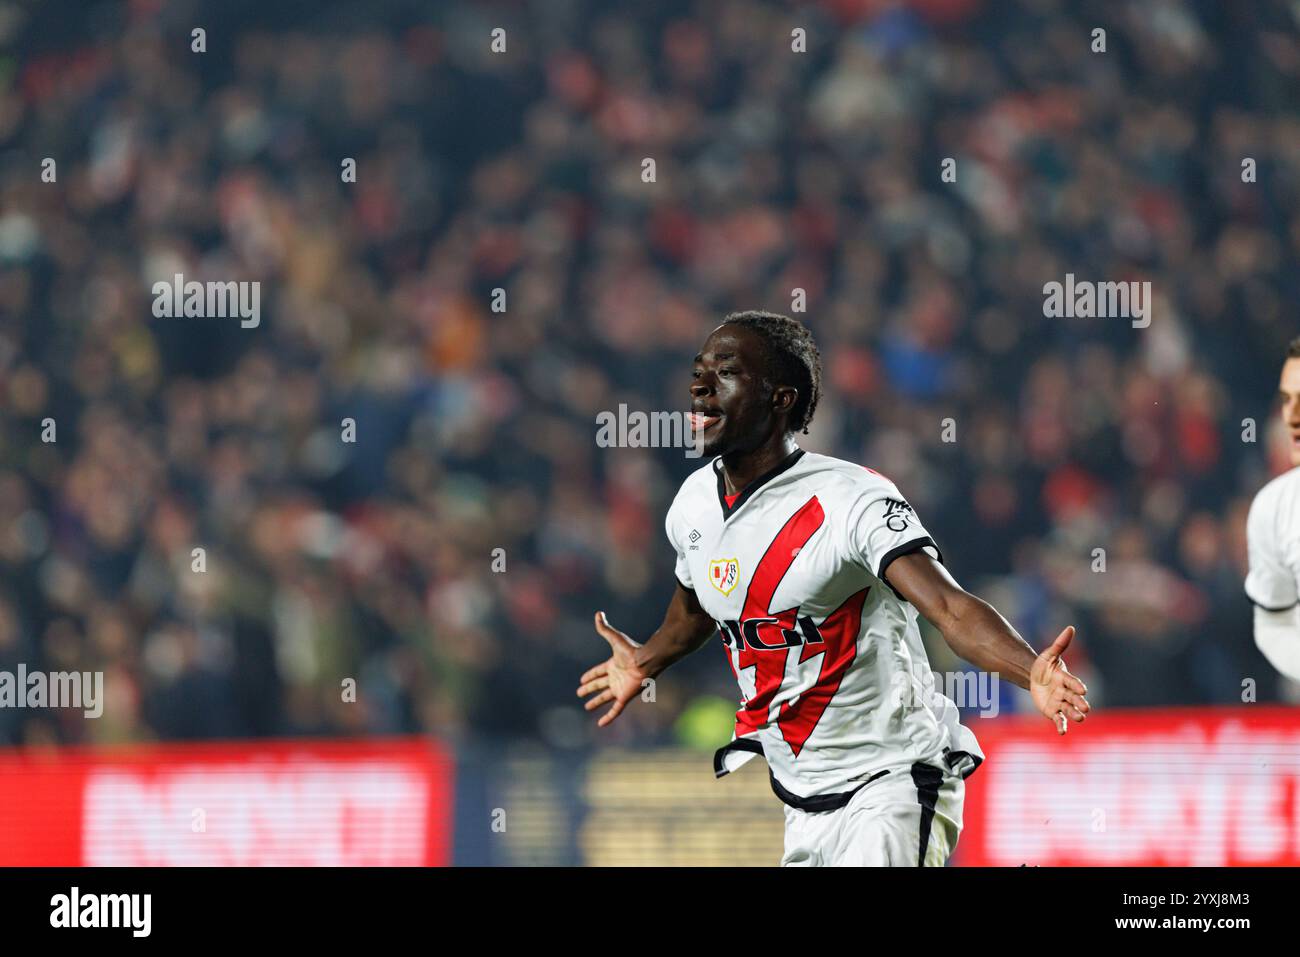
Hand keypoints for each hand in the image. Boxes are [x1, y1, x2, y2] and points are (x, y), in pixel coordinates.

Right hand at [577, 611, 649, 727]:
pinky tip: (601, 724)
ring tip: (586, 707)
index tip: (581, 679)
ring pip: (605, 697)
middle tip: (579, 693)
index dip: (590, 675)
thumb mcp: (614, 639)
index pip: (598, 671)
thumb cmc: (631, 650)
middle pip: (600, 684)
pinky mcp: (625, 697)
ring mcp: (620, 688)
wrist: (646, 661)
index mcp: (613, 665)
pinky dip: (608, 717)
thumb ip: (605, 628)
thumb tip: (598, 613)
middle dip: (589, 689)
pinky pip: (615, 710)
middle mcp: (616, 678)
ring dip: (596, 702)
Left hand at [1029, 626, 1090, 734]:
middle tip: (1085, 708)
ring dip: (1074, 715)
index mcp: (1067, 679)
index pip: (1074, 682)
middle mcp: (1067, 692)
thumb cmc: (1045, 666)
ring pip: (1069, 710)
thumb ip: (1060, 644)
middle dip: (1080, 703)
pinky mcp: (1054, 712)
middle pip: (1075, 698)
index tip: (1082, 689)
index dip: (1077, 685)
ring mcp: (1061, 703)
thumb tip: (1071, 628)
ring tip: (1080, 718)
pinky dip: (1061, 726)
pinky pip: (1059, 720)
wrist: (1035, 678)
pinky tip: (1062, 732)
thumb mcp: (1049, 654)